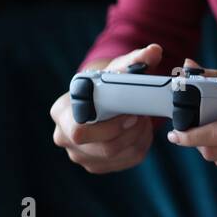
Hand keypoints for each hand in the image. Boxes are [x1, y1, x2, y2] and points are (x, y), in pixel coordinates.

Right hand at [50, 44, 162, 173]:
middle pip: (105, 148)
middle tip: (142, 116)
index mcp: (61, 112)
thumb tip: (154, 51)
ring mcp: (79, 155)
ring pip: (119, 155)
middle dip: (131, 132)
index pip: (80, 132)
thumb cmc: (106, 82)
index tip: (130, 113)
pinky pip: (126, 161)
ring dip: (138, 138)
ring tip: (142, 120)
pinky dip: (140, 146)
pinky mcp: (96, 165)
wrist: (101, 98)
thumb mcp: (117, 69)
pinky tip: (140, 131)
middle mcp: (64, 137)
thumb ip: (135, 60)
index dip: (111, 126)